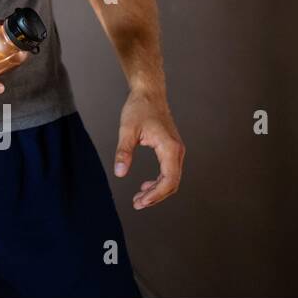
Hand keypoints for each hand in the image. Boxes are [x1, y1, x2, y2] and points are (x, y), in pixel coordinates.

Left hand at [114, 88, 183, 208]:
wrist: (149, 93)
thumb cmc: (139, 108)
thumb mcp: (127, 130)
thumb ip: (124, 152)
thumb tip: (120, 173)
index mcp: (170, 148)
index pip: (169, 180)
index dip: (156, 195)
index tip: (141, 202)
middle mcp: (177, 151)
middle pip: (172, 183)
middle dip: (156, 196)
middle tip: (137, 203)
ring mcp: (176, 150)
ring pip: (172, 179)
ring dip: (157, 190)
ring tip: (139, 198)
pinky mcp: (171, 149)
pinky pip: (169, 171)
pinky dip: (158, 181)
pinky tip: (145, 186)